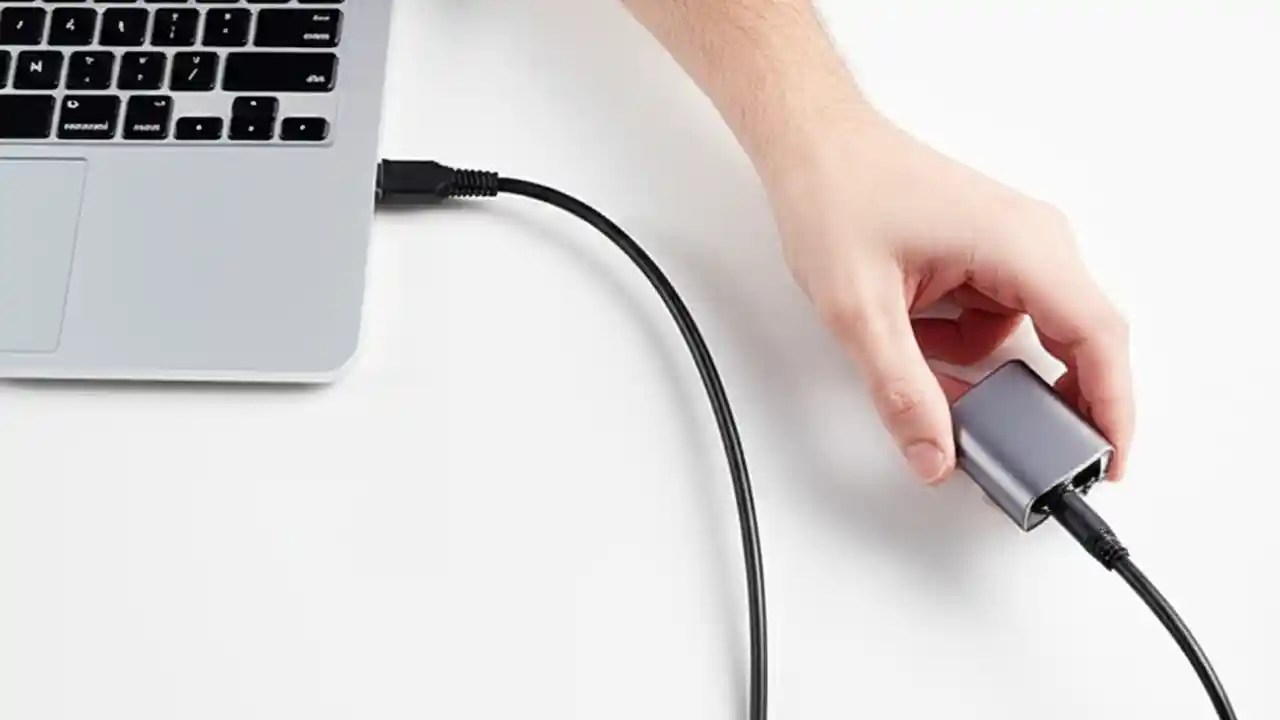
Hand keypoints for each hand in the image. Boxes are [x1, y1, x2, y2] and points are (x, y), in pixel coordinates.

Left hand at [761, 106, 1132, 482]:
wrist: (813, 144)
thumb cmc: (836, 194)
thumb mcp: (857, 310)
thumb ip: (901, 390)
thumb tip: (934, 455)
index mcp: (1020, 244)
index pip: (1096, 337)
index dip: (1113, 407)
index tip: (1109, 461)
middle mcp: (1034, 239)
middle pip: (1072, 339)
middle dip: (1040, 396)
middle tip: (1009, 442)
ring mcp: (1014, 244)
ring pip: (1021, 334)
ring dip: (974, 363)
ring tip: (911, 346)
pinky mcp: (990, 252)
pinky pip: (995, 317)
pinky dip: (957, 339)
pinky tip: (911, 324)